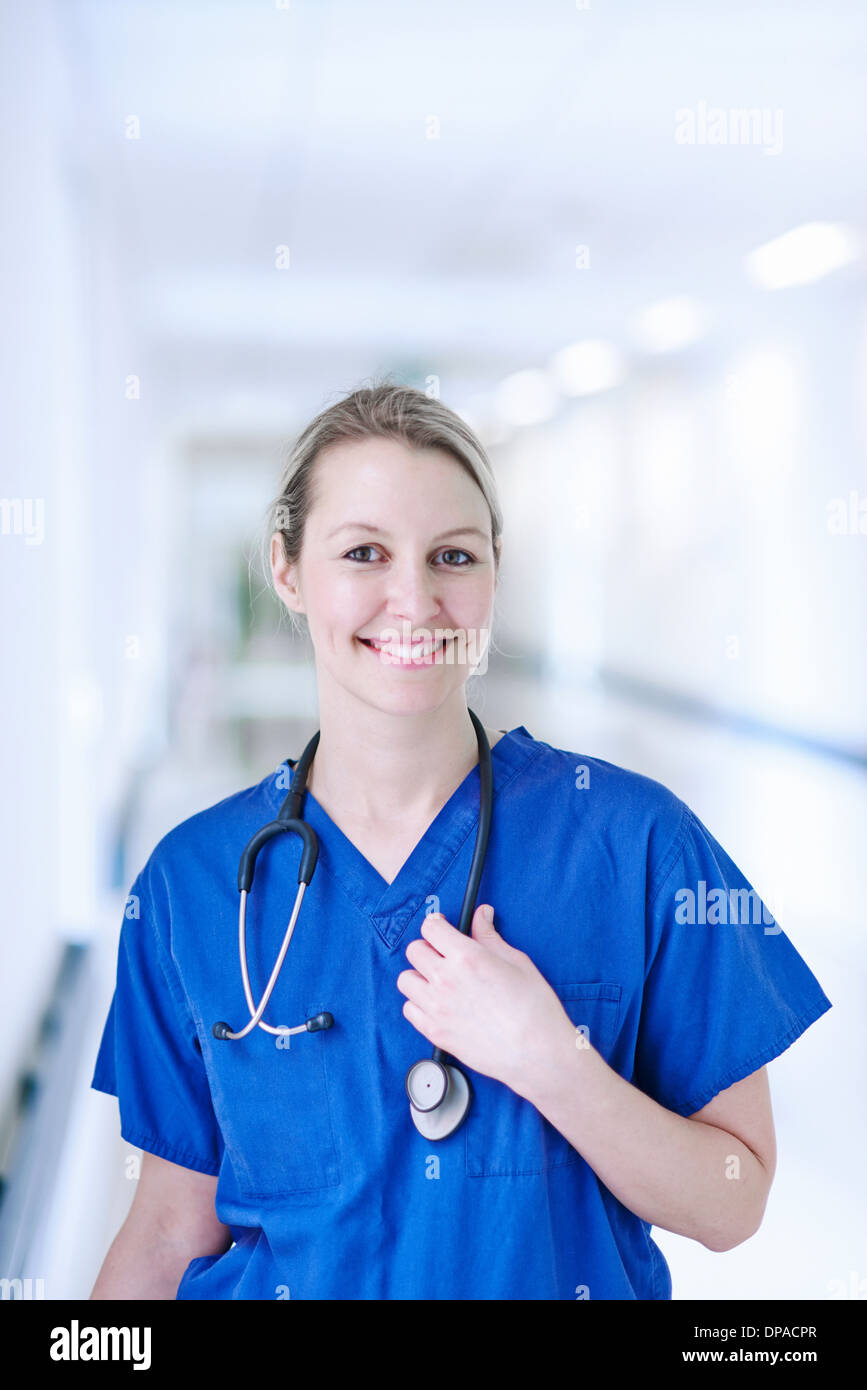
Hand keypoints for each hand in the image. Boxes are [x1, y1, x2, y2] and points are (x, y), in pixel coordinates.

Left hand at [396, 905, 572, 1093]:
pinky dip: (418, 1004)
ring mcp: (437, 1007)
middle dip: (428, 948)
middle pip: (414, 951)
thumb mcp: (517, 961)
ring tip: (438, 982)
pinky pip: (409, 1009)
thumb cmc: (534, 1008)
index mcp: (467, 956)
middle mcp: (446, 979)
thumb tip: (481, 916)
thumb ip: (490, 937)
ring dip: (419, 976)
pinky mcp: (434, 1032)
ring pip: (405, 980)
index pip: (431, 928)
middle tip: (443, 955)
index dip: (437, 924)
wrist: (537, 1052)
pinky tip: (437, 1005)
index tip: (442, 928)